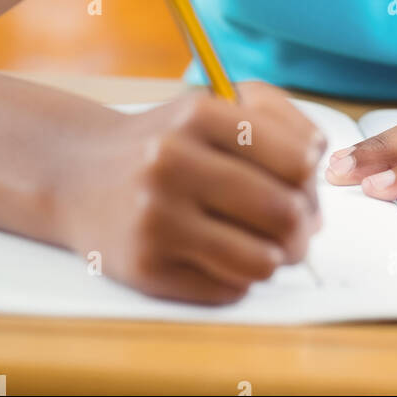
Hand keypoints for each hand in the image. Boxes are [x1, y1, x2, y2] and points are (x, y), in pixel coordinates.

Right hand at [54, 81, 326, 303]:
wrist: (77, 174)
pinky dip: (239, 276)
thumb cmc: (164, 140)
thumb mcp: (215, 108)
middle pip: (284, 212)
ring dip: (275, 258)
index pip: (297, 157)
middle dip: (303, 226)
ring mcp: (156, 217)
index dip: (313, 178)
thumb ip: (280, 130)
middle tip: (298, 227)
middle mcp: (172, 162)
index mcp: (198, 114)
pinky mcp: (144, 267)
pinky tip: (221, 254)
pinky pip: (228, 288)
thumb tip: (319, 196)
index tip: (304, 183)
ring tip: (264, 244)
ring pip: (262, 260)